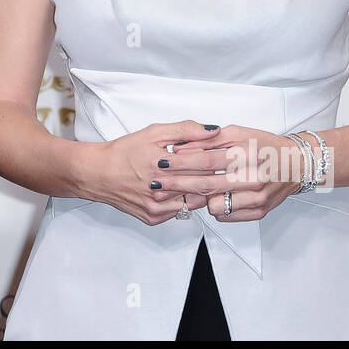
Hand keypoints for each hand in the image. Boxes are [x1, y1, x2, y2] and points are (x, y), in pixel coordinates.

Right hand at [80, 121, 257, 225]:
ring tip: (232, 186)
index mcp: (162, 164)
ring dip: (212, 194)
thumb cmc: (124, 150)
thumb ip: (185, 130)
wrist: (97, 174)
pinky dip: (190, 201)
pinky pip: (180, 210)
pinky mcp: (153, 218)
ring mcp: (157, 208)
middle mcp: (161, 189)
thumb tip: (214, 130)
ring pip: (194, 201)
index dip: (225, 160)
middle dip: (228, 181)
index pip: (203, 163)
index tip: (245, 157)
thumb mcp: (153, 132)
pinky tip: (198, 192)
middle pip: (203, 185)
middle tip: (251, 177)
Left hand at [150, 125, 304, 221]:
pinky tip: (211, 197)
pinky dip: (215, 207)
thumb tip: (180, 148)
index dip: (181, 162)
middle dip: (178, 184)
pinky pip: (226, 215)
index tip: (161, 163)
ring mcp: (257, 197)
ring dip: (197, 198)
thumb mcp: (237, 134)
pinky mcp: (259, 211)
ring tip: (187, 189)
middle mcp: (253, 176)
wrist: (296, 165)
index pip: (206, 159)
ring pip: (214, 204)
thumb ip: (208, 140)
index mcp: (246, 153)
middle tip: (158, 183)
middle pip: (207, 184)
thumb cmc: (264, 146)